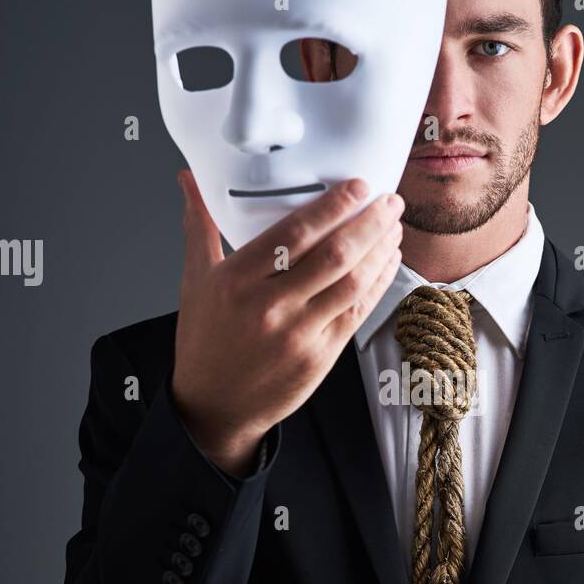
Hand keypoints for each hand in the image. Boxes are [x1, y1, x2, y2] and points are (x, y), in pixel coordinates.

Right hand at [171, 171, 403, 475]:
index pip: (295, 233)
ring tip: (394, 228)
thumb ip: (200, 224)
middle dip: (370, 223)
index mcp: (236, 280)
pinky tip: (387, 263)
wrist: (214, 406)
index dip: (334, 207)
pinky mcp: (320, 357)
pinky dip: (377, 284)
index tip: (358, 187)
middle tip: (391, 201)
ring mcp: (298, 334)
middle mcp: (269, 306)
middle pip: (333, 256)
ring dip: (380, 252)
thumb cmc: (206, 340)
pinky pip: (357, 312)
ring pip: (352, 283)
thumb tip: (189, 178)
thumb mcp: (195, 279)